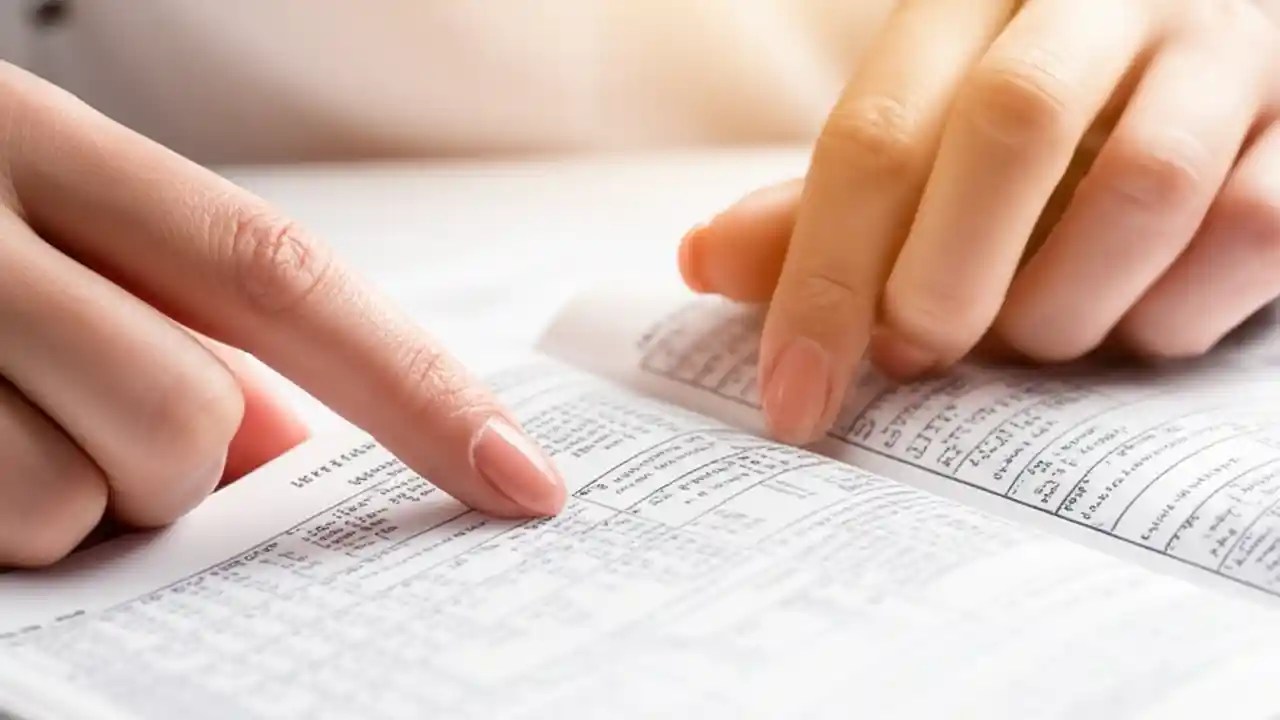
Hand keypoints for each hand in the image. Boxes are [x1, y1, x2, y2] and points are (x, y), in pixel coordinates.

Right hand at [0, 64, 564, 566]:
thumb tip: (288, 443)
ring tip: (38, 428)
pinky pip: (13, 533)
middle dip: (201, 461)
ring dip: (102, 496)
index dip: (415, 384)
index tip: (517, 470)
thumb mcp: (56, 224)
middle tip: (137, 436)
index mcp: (54, 153)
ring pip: (98, 489)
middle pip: (196, 408)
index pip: (280, 274)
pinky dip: (26, 526)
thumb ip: (184, 312)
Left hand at [678, 0, 1279, 442]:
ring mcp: (1226, 43)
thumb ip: (835, 195)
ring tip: (1031, 335)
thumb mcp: (930, 126)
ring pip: (1145, 187)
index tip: (794, 396)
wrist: (1208, 32)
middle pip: (1009, 129)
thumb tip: (702, 262)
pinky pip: (1250, 234)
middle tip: (918, 353)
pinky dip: (1172, 311)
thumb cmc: (1042, 98)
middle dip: (944, 282)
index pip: (876, 131)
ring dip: (1063, 307)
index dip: (823, 279)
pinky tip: (1131, 316)